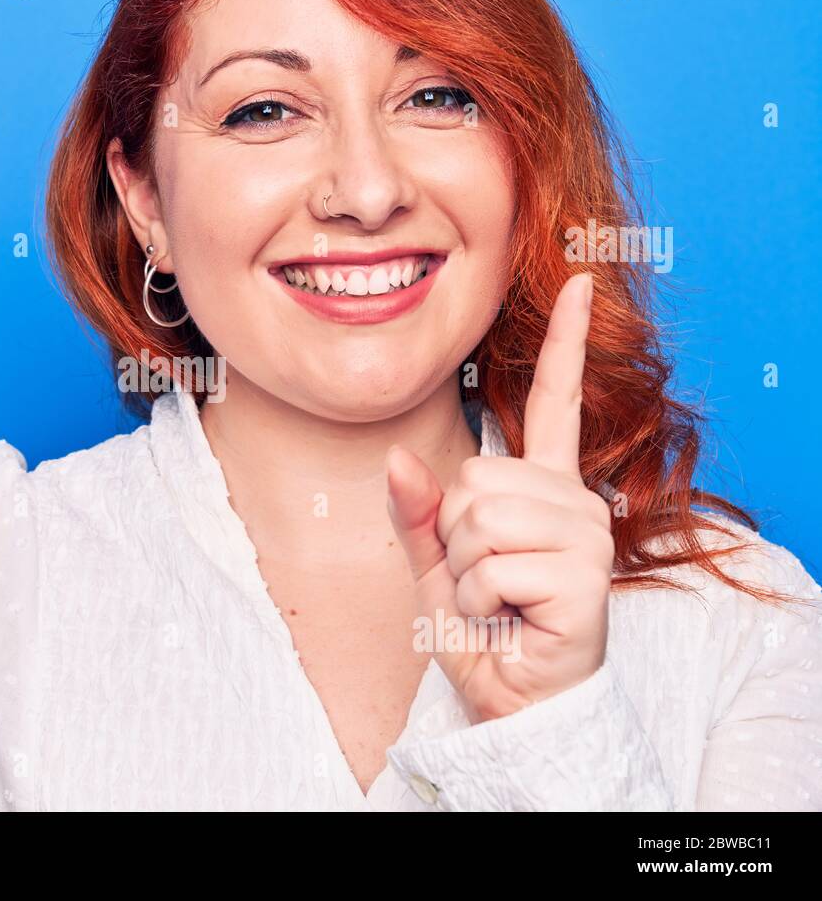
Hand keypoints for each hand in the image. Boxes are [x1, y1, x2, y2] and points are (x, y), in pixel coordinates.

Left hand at [385, 273, 612, 721]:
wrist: (511, 699)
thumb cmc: (484, 628)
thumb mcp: (437, 564)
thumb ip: (418, 513)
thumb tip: (397, 459)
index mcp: (542, 489)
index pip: (557, 403)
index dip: (567, 344)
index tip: (582, 284)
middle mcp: (573, 501)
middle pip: (473, 478)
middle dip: (455, 539)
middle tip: (486, 582)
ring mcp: (586, 535)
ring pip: (478, 519)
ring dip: (466, 574)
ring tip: (499, 601)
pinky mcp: (586, 576)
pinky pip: (492, 565)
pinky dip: (480, 601)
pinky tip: (512, 619)